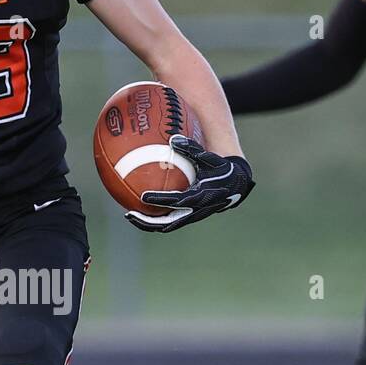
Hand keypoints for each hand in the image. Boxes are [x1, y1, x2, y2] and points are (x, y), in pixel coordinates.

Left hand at [126, 135, 254, 232]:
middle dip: (147, 221)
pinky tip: (141, 212)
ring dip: (148, 223)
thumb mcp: (209, 158)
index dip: (159, 200)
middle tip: (129, 215)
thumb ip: (192, 149)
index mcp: (200, 196)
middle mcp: (195, 210)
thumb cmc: (221, 168)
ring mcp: (191, 216)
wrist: (236, 185)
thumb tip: (173, 138)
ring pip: (167, 225)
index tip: (143, 197)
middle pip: (168, 222)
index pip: (176, 201)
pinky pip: (169, 221)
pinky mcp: (189, 217)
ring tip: (130, 216)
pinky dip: (155, 219)